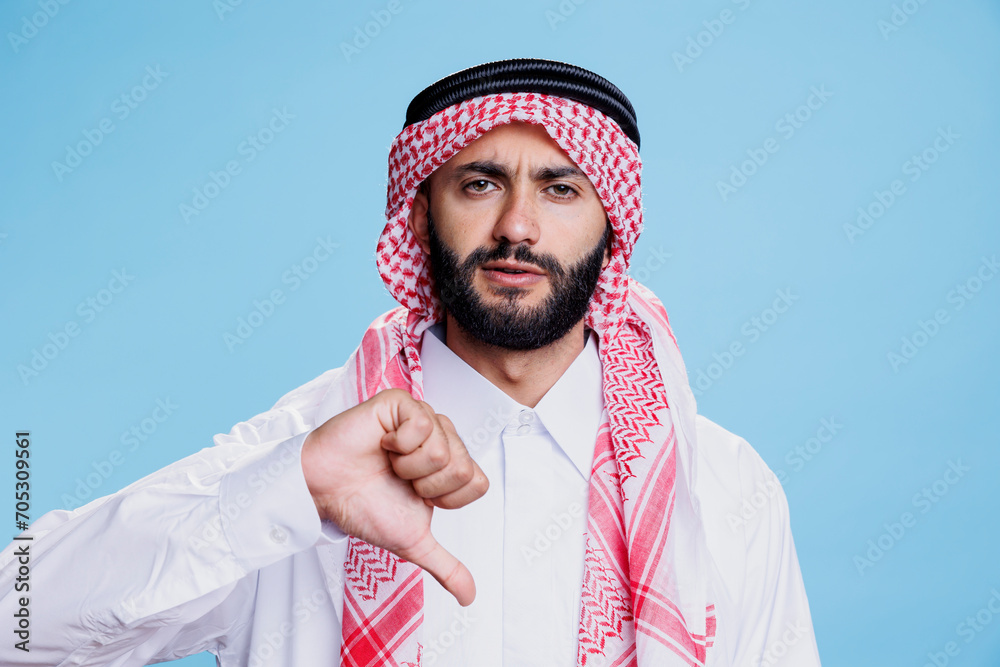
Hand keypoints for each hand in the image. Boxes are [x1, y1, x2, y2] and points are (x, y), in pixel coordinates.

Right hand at [301, 388, 488, 605]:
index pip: (477, 483)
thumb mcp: (412, 543)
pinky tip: (381, 443)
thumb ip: (445, 566)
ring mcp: (423, 417)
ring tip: (387, 462)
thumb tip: (469, 598)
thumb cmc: (364, 507)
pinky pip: (421, 424)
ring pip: (442, 449)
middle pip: (462, 467)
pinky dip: (397, 444)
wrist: (325, 491)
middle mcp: (442, 437)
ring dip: (408, 466)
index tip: (416, 497)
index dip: (445, 499)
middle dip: (425, 485)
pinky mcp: (401, 402)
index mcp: (450, 465)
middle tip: (399, 479)